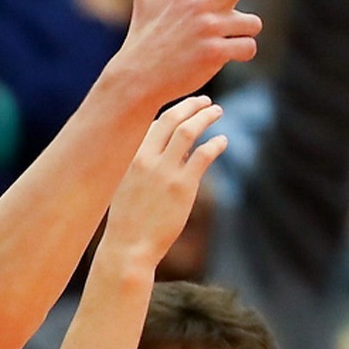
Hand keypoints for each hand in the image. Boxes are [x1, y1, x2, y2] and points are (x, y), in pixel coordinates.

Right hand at [99, 97, 226, 264]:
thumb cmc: (126, 223)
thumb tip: (161, 159)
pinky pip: (203, 155)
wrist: (128, 247)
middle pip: (170, 118)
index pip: (152, 124)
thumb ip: (141, 169)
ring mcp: (164, 171)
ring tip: (217, 111)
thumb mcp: (126, 188)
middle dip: (190, 105)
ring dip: (205, 116)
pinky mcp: (183, 186)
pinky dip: (215, 144)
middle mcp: (146, 159)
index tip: (184, 110)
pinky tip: (222, 141)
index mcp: (130, 158)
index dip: (171, 113)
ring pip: (188, 130)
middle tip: (205, 101)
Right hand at [110, 0, 302, 107]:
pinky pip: (248, 48)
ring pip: (253, 23)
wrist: (138, 75)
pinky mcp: (214, 52)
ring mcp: (210, 28)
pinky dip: (240, 53)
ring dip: (242, 32)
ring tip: (218, 40)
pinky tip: (220, 56)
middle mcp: (205, 3)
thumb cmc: (145, 32)